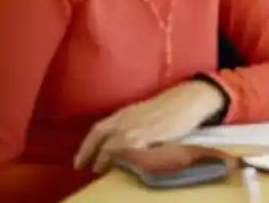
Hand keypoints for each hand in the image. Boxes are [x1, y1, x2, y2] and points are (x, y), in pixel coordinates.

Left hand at [74, 80, 224, 173]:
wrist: (190, 98)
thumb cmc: (171, 105)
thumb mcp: (144, 112)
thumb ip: (132, 124)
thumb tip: (120, 142)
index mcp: (125, 112)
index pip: (98, 129)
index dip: (86, 145)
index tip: (79, 160)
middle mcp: (126, 118)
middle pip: (100, 136)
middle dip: (90, 153)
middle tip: (86, 167)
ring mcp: (136, 127)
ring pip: (112, 145)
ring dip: (104, 159)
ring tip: (101, 170)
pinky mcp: (148, 134)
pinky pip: (130, 150)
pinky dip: (123, 159)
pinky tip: (123, 166)